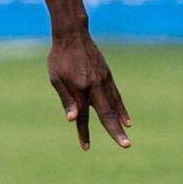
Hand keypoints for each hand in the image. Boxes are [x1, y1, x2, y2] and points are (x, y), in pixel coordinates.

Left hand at [48, 31, 132, 150]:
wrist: (72, 35)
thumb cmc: (59, 59)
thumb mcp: (56, 79)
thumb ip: (66, 100)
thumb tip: (72, 120)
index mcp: (79, 89)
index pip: (83, 117)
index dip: (83, 133)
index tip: (85, 148)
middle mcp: (94, 87)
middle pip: (106, 114)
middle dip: (115, 132)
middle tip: (126, 146)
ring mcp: (104, 81)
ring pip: (115, 106)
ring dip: (120, 123)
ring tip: (126, 137)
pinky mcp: (108, 75)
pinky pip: (117, 96)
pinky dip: (122, 109)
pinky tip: (126, 119)